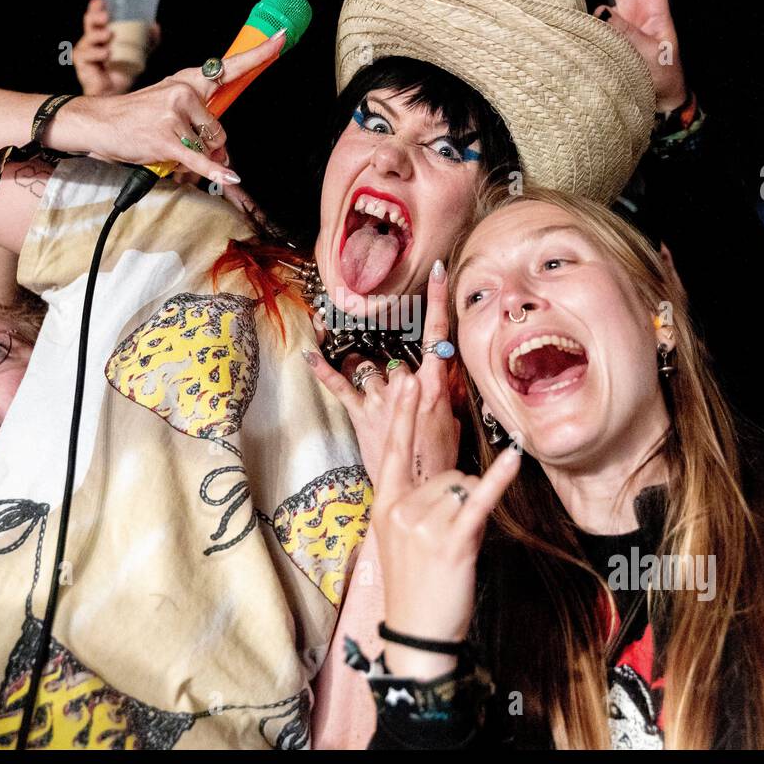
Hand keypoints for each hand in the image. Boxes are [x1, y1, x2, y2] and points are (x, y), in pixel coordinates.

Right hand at [74, 28, 284, 183]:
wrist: (98, 122)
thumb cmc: (136, 117)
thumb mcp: (168, 104)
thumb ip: (200, 120)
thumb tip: (224, 153)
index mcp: (187, 80)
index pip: (228, 67)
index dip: (259, 54)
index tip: (282, 38)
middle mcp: (183, 92)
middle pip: (220, 129)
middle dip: (209, 146)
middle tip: (183, 146)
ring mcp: (174, 115)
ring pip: (208, 148)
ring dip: (195, 160)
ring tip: (168, 151)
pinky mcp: (167, 139)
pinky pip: (199, 161)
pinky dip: (214, 172)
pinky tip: (228, 177)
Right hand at [75, 0, 160, 96]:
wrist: (116, 93)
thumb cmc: (123, 70)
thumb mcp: (138, 53)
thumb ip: (147, 40)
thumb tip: (155, 26)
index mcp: (101, 32)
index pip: (96, 15)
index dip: (96, 7)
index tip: (103, 1)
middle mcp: (91, 39)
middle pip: (89, 22)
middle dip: (95, 16)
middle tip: (106, 16)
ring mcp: (85, 51)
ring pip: (87, 38)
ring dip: (97, 34)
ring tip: (108, 34)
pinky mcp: (83, 64)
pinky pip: (86, 56)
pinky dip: (96, 53)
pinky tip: (105, 52)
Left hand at [306, 260, 460, 486]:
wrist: (418, 490)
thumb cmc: (440, 460)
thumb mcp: (453, 424)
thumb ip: (444, 397)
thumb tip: (439, 384)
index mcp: (435, 387)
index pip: (438, 336)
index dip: (438, 302)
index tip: (436, 273)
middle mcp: (407, 388)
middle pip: (398, 359)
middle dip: (397, 374)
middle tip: (402, 400)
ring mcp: (381, 400)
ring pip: (372, 370)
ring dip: (371, 376)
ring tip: (376, 392)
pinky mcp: (361, 414)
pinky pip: (340, 386)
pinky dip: (324, 369)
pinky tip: (309, 354)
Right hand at [370, 375, 520, 677]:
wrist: (417, 636)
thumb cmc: (414, 586)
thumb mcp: (401, 539)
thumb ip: (417, 504)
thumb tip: (453, 480)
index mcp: (385, 505)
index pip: (392, 450)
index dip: (402, 415)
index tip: (407, 381)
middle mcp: (401, 509)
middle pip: (445, 472)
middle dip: (459, 496)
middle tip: (448, 536)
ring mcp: (424, 523)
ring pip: (464, 488)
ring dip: (472, 511)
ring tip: (457, 547)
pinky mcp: (452, 540)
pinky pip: (480, 499)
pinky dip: (499, 479)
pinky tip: (514, 458)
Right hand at [577, 0, 686, 112]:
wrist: (660, 102)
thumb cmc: (664, 76)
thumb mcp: (652, 54)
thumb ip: (627, 33)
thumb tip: (600, 11)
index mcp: (654, 7)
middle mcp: (634, 9)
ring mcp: (618, 24)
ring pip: (596, 6)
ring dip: (588, 15)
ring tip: (595, 38)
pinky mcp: (604, 40)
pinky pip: (589, 29)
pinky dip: (583, 33)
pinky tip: (578, 42)